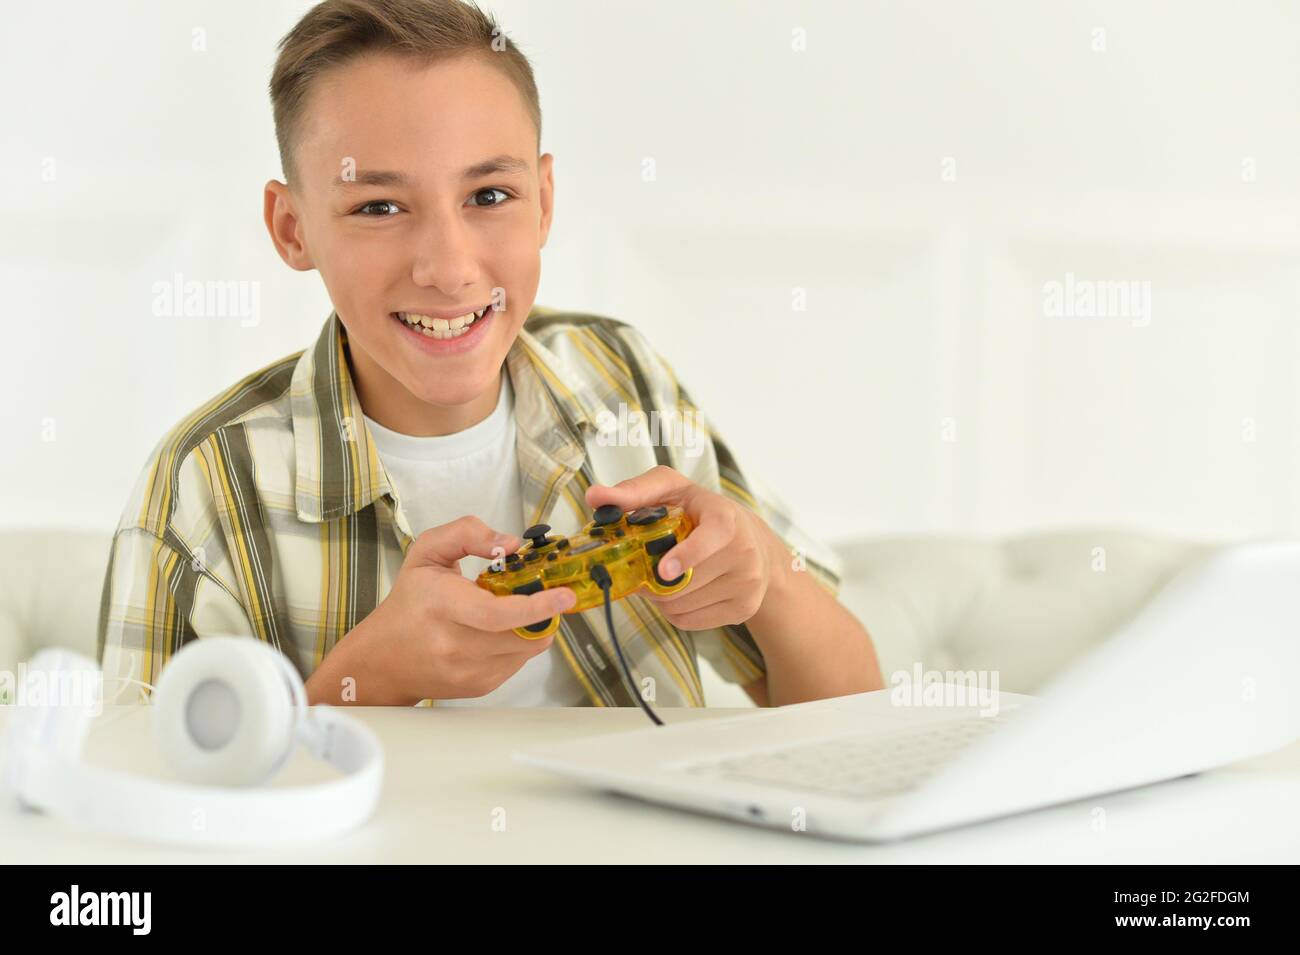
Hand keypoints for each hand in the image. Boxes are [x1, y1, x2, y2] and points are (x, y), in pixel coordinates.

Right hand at [307, 516, 575, 704]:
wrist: (382, 660)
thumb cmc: (409, 603)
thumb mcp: (427, 552)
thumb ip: (468, 534)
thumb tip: (510, 544)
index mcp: (442, 606)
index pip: (496, 614)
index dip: (536, 606)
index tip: (564, 596)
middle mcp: (454, 644)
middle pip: (521, 633)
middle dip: (542, 611)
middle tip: (540, 592)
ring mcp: (468, 671)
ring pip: (527, 649)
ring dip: (532, 627)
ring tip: (507, 611)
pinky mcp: (480, 686)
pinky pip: (519, 662)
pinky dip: (518, 643)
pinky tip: (496, 632)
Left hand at [585, 465, 786, 630]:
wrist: (755, 544)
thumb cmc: (704, 512)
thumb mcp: (673, 490)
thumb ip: (634, 492)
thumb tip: (595, 496)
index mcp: (726, 520)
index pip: (710, 540)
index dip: (685, 556)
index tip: (663, 569)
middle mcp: (743, 553)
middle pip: (684, 583)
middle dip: (654, 581)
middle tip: (646, 569)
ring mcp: (747, 584)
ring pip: (683, 605)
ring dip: (662, 597)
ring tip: (664, 578)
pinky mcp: (744, 609)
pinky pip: (691, 621)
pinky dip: (674, 612)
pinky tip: (679, 592)